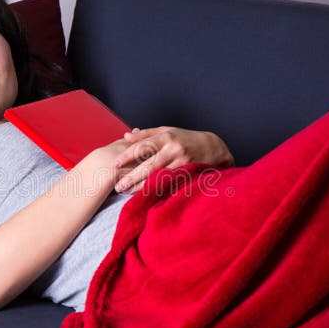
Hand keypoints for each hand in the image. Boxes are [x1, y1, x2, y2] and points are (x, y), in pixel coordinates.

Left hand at [112, 126, 233, 193]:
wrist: (214, 148)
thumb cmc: (185, 138)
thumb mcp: (168, 131)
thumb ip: (146, 135)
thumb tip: (126, 136)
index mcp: (167, 137)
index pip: (143, 146)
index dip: (127, 156)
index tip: (114, 164)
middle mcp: (174, 149)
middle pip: (149, 165)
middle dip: (132, 177)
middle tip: (118, 186)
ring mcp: (182, 163)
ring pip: (159, 178)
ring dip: (142, 187)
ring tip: (127, 192)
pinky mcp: (189, 175)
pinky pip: (170, 184)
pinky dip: (157, 190)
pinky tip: (146, 196)